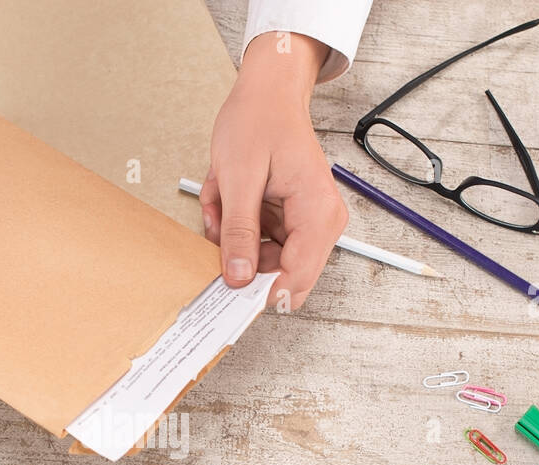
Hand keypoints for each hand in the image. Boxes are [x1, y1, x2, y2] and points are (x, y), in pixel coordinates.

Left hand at [201, 32, 347, 309]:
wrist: (267, 92)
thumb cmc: (258, 121)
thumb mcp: (239, 178)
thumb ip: (239, 232)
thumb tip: (238, 278)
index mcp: (317, 213)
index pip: (295, 277)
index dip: (260, 293)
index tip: (227, 298)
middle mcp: (320, 223)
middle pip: (279, 274)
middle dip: (241, 256)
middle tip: (217, 226)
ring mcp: (306, 223)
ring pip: (263, 261)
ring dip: (233, 238)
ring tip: (220, 202)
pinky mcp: (290, 220)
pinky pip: (257, 242)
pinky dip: (235, 226)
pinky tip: (226, 198)